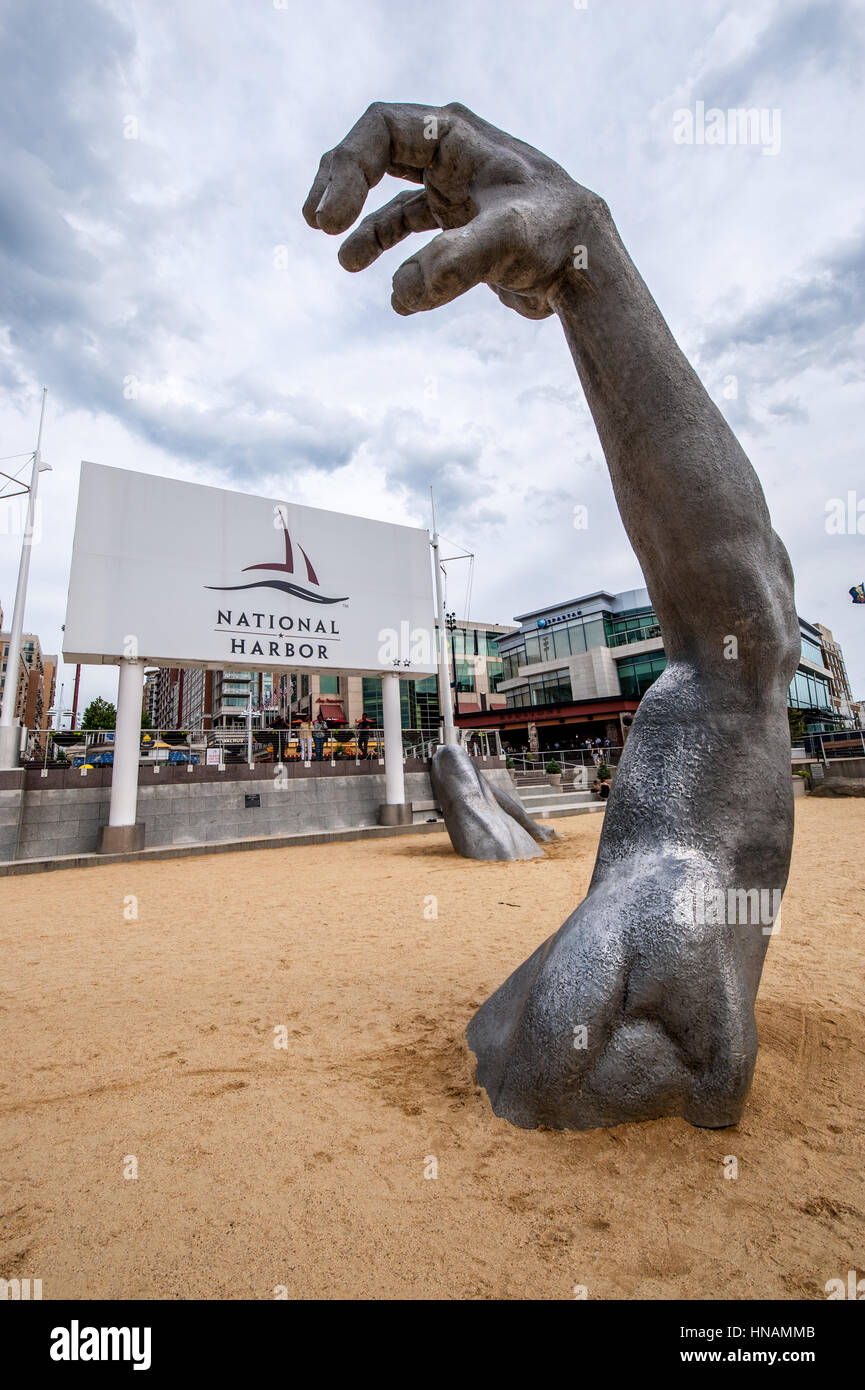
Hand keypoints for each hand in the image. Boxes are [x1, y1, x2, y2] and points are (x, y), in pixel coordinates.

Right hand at [303, 101, 603, 319]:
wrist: (589, 265)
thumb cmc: (555, 236)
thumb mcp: (508, 241)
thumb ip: (454, 262)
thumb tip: (401, 293)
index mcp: (457, 137)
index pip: (383, 128)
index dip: (347, 167)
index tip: (330, 218)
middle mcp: (453, 155)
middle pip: (377, 150)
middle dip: (343, 182)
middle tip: (319, 222)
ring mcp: (455, 190)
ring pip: (391, 194)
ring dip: (363, 223)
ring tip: (344, 258)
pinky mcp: (462, 226)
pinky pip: (412, 229)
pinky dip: (392, 253)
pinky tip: (386, 287)